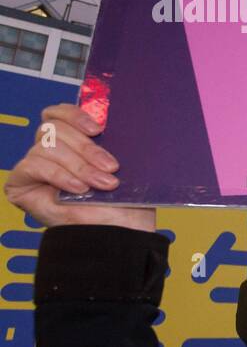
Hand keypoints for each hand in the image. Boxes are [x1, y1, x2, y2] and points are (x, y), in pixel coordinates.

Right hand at [3, 104, 154, 231]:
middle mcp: (52, 152)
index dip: (76, 114)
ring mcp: (36, 167)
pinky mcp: (21, 184)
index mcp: (73, 141)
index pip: (59, 113)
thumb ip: (110, 139)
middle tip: (110, 167)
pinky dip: (58, 175)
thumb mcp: (123, 163)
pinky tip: (78, 189)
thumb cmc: (125, 202)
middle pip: (54, 128)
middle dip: (86, 148)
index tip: (100, 129)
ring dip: (79, 166)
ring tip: (102, 184)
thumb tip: (108, 117)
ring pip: (47, 146)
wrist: (120, 233)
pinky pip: (32, 165)